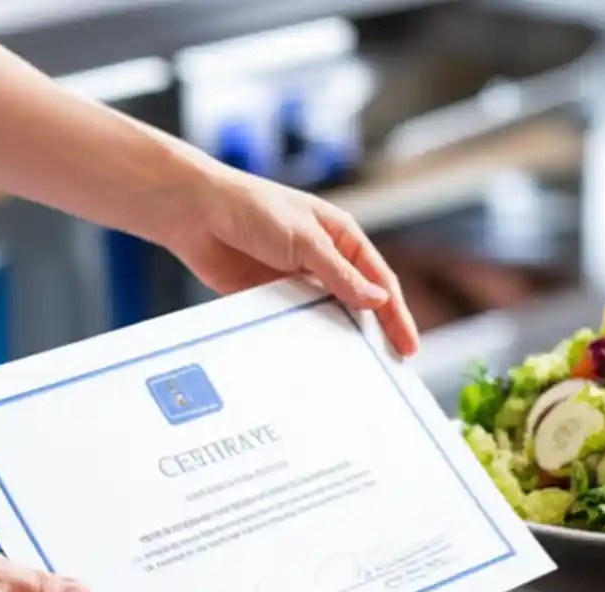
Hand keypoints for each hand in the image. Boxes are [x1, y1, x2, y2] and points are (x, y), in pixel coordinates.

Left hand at [157, 166, 419, 355]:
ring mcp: (295, 280)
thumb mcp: (304, 240)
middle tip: (391, 367)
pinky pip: (292, 322)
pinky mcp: (267, 297)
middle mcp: (323, 260)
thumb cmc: (252, 208)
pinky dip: (303, 339)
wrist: (196, 214)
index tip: (408, 345)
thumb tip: (378, 300)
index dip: (397, 314)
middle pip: (357, 302)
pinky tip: (311, 360)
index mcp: (341, 237)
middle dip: (375, 332)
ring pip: (325, 316)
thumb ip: (340, 274)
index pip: (379, 280)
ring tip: (356, 371)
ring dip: (338, 339)